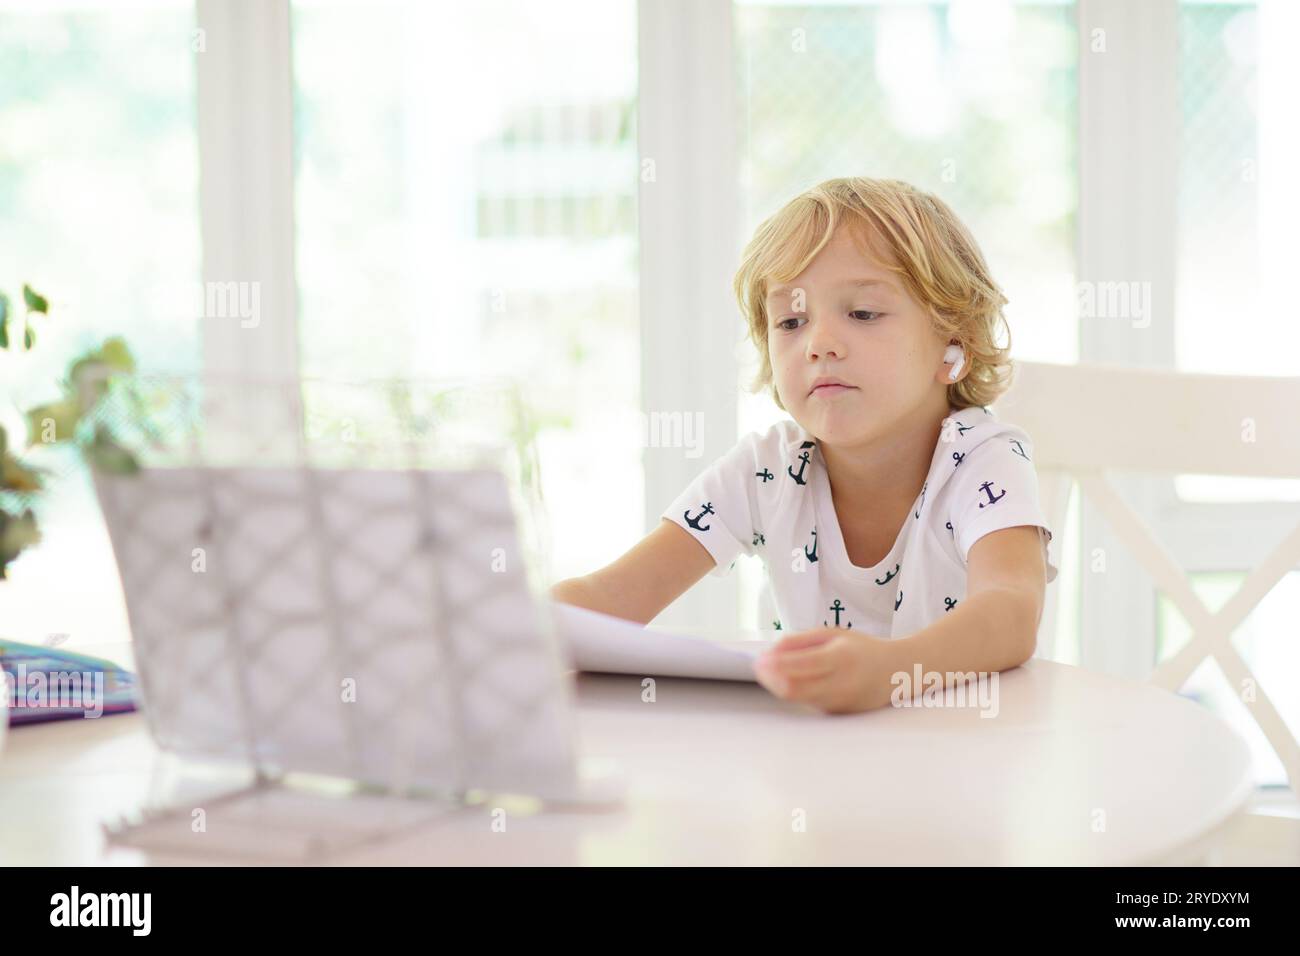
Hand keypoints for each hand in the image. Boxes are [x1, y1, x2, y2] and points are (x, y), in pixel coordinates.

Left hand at [753, 626, 895, 713]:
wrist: (895, 672)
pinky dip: (795, 691)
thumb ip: (798, 642)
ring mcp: (840, 702)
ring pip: (798, 698)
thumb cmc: (860, 649)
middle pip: (794, 689)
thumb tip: (769, 655)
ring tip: (773, 670)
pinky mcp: (837, 713)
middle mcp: (841, 684)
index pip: (801, 667)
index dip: (775, 666)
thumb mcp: (831, 634)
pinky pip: (808, 703)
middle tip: (760, 667)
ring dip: (779, 685)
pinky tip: (794, 679)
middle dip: (770, 679)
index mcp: (841, 658)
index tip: (759, 660)